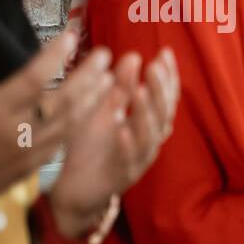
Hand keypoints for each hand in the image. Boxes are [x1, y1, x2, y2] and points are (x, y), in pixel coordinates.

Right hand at [0, 29, 114, 203]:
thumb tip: (22, 71)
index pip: (32, 80)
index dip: (53, 57)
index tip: (69, 37)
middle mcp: (14, 134)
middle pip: (62, 101)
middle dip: (87, 76)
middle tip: (103, 55)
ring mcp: (26, 153)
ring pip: (69, 123)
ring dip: (92, 99)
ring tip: (108, 79)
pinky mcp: (31, 168)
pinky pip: (63, 142)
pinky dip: (80, 123)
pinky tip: (91, 111)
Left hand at [49, 48, 179, 239]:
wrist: (76, 190)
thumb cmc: (91, 150)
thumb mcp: (103, 111)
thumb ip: (120, 87)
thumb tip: (133, 56)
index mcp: (146, 124)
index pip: (164, 97)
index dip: (168, 77)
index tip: (165, 54)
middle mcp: (148, 141)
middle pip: (162, 114)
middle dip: (160, 90)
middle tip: (154, 68)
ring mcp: (138, 160)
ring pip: (150, 136)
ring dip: (147, 113)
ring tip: (141, 91)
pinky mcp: (123, 177)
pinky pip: (128, 160)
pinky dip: (127, 145)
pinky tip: (122, 130)